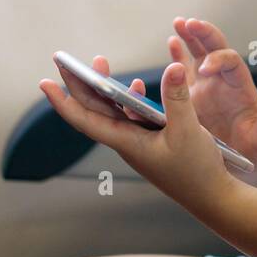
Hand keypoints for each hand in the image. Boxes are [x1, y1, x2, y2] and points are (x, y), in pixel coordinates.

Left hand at [40, 58, 232, 214]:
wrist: (212, 196)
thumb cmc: (196, 170)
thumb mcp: (187, 131)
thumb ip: (177, 98)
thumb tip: (172, 66)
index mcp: (127, 141)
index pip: (85, 119)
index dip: (63, 101)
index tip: (45, 82)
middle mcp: (127, 140)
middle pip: (95, 110)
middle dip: (80, 84)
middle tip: (65, 61)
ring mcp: (140, 141)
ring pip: (113, 111)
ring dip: (104, 89)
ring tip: (100, 64)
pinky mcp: (154, 140)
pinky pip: (134, 116)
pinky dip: (130, 98)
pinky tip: (137, 86)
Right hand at [171, 17, 256, 177]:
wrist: (245, 162)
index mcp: (240, 87)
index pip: (231, 62)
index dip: (218, 60)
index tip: (203, 70)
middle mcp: (224, 81)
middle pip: (216, 47)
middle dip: (203, 34)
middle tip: (189, 23)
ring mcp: (208, 86)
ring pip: (199, 53)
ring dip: (190, 36)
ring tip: (179, 22)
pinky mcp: (194, 96)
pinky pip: (185, 70)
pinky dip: (179, 54)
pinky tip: (172, 40)